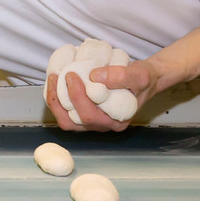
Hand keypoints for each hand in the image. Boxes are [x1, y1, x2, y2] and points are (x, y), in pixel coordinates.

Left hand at [44, 60, 161, 131]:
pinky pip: (65, 111)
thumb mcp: (140, 75)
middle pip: (72, 121)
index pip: (90, 116)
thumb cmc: (145, 79)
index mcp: (116, 121)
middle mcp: (102, 125)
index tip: (72, 75)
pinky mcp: (85, 112)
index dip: (76, 97)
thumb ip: (121, 76)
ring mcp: (92, 120)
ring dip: (54, 100)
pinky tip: (56, 81)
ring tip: (53, 78)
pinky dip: (57, 97)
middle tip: (60, 75)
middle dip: (60, 99)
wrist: (146, 78)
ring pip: (65, 119)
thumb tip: (95, 76)